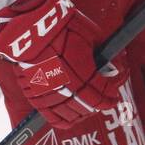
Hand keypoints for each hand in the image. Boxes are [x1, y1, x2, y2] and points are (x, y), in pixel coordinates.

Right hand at [0, 0, 126, 128]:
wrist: (28, 24)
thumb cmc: (61, 24)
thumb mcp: (90, 33)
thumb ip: (104, 53)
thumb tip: (116, 67)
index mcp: (80, 68)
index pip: (100, 90)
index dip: (110, 94)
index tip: (115, 95)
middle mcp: (65, 83)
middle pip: (87, 104)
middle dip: (100, 104)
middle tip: (107, 102)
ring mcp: (48, 90)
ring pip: (70, 112)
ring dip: (84, 113)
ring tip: (90, 108)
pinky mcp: (34, 93)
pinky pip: (50, 115)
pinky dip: (63, 120)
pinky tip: (72, 119)